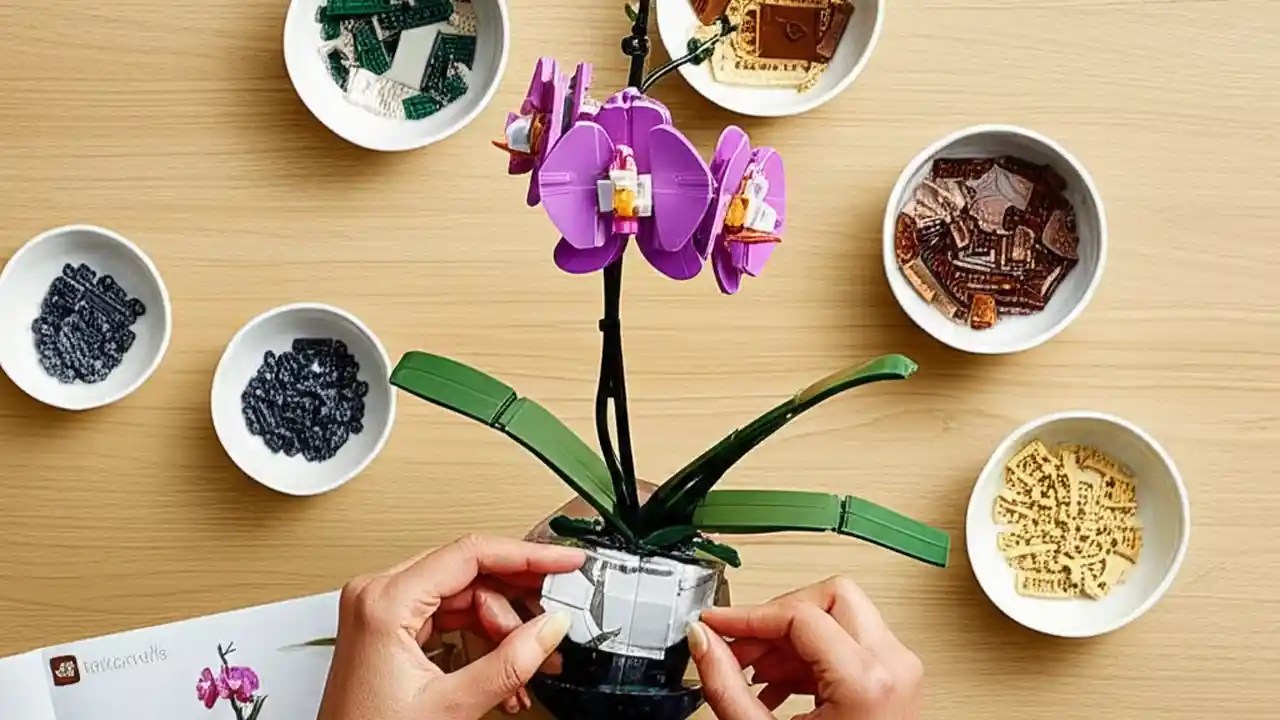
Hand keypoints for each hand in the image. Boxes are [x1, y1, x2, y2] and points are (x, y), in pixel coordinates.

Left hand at [317, 535, 584, 719]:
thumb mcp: (450, 705)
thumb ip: (508, 663)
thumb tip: (550, 627)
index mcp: (385, 601)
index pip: (471, 555)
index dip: (527, 556)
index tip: (563, 561)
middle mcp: (378, 595)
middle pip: (469, 576)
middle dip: (515, 606)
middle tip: (553, 619)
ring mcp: (381, 610)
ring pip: (463, 598)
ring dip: (501, 629)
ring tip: (526, 666)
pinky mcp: (388, 628)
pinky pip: (447, 617)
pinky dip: (479, 639)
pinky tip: (503, 667)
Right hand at [687, 576, 922, 719]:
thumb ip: (727, 686)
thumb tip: (704, 642)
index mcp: (868, 679)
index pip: (799, 613)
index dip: (748, 615)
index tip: (716, 622)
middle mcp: (894, 665)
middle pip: (828, 598)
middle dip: (775, 618)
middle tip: (738, 643)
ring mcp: (899, 671)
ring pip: (838, 616)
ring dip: (788, 640)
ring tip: (752, 673)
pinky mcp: (894, 679)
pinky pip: (847, 643)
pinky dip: (807, 656)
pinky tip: (776, 685)